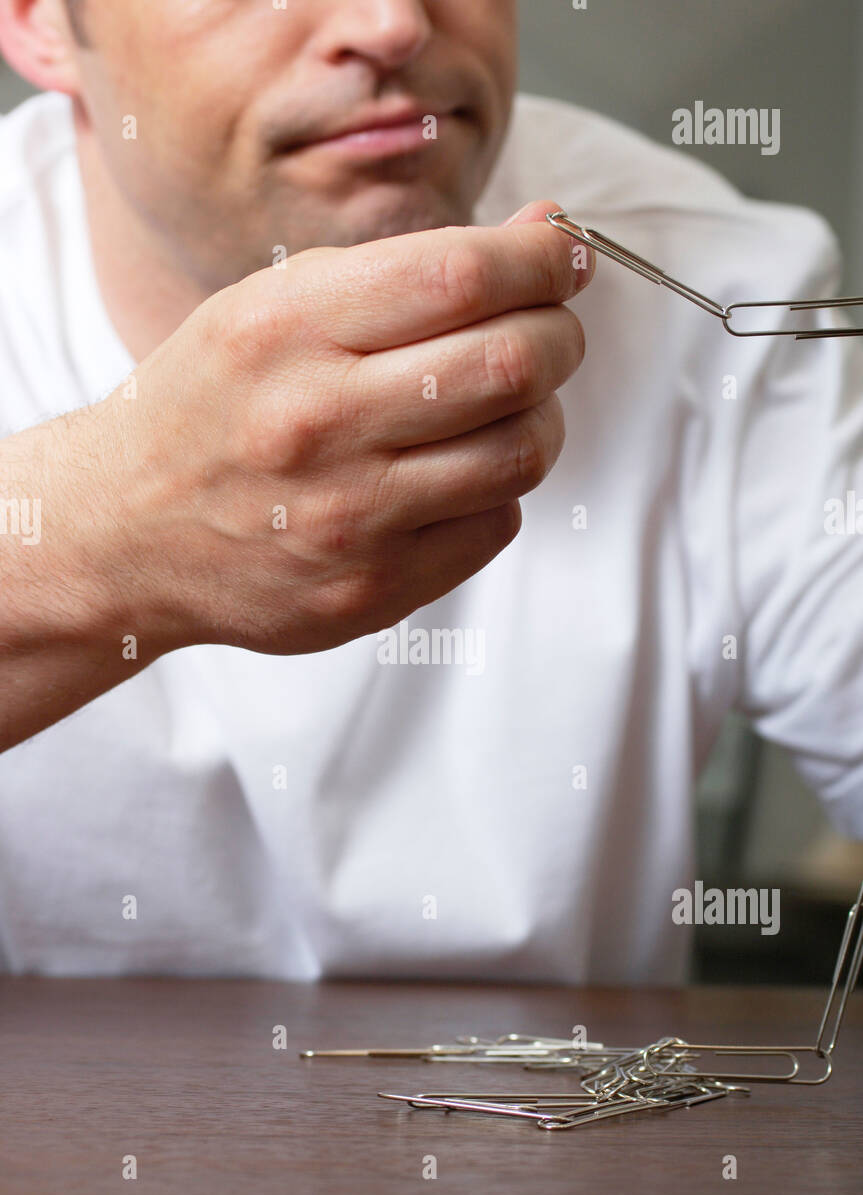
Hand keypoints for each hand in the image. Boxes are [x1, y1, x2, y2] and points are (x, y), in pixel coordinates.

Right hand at [103, 199, 591, 653]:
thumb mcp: (278, 305)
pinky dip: (497, 488)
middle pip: (510, 363)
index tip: (564, 258)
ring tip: (507, 405)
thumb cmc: (213, 404)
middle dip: (559, 336)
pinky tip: (455, 473)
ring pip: (521, 451)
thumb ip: (412, 271)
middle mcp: (318, 424)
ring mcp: (348, 519)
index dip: (543, 260)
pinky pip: (495, 524)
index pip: (461, 276)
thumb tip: (547, 237)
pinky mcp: (372, 589)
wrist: (127, 532)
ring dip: (541, 417)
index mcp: (287, 329)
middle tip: (550, 332)